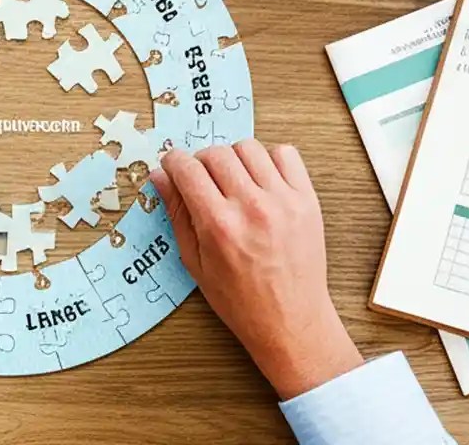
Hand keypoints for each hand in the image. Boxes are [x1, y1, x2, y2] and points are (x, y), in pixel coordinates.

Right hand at [151, 140, 361, 399]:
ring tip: (232, 180)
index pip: (188, 169)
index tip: (173, 166)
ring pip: (249, 147)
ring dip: (233, 157)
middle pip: (216, 153)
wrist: (291, 320)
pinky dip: (269, 159)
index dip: (173, 162)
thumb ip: (177, 214)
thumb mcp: (195, 262)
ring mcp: (283, 201)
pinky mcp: (307, 200)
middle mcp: (251, 207)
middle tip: (201, 179)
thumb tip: (161, 177)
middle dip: (200, 160)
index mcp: (219, 225)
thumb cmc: (241, 300)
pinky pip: (286, 154)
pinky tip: (261, 180)